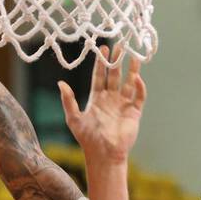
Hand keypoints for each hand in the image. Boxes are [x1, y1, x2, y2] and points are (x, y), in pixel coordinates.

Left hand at [58, 45, 145, 162]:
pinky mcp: (134, 112)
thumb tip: (60, 83)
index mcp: (97, 99)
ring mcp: (123, 105)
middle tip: (120, 45)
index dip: (101, 63)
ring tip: (133, 55)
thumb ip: (68, 100)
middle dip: (117, 61)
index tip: (103, 49)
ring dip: (132, 70)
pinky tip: (137, 78)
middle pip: (115, 76)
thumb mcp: (73, 118)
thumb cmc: (87, 139)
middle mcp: (111, 99)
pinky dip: (139, 87)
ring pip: (129, 83)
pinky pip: (139, 96)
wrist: (104, 154)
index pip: (99, 77)